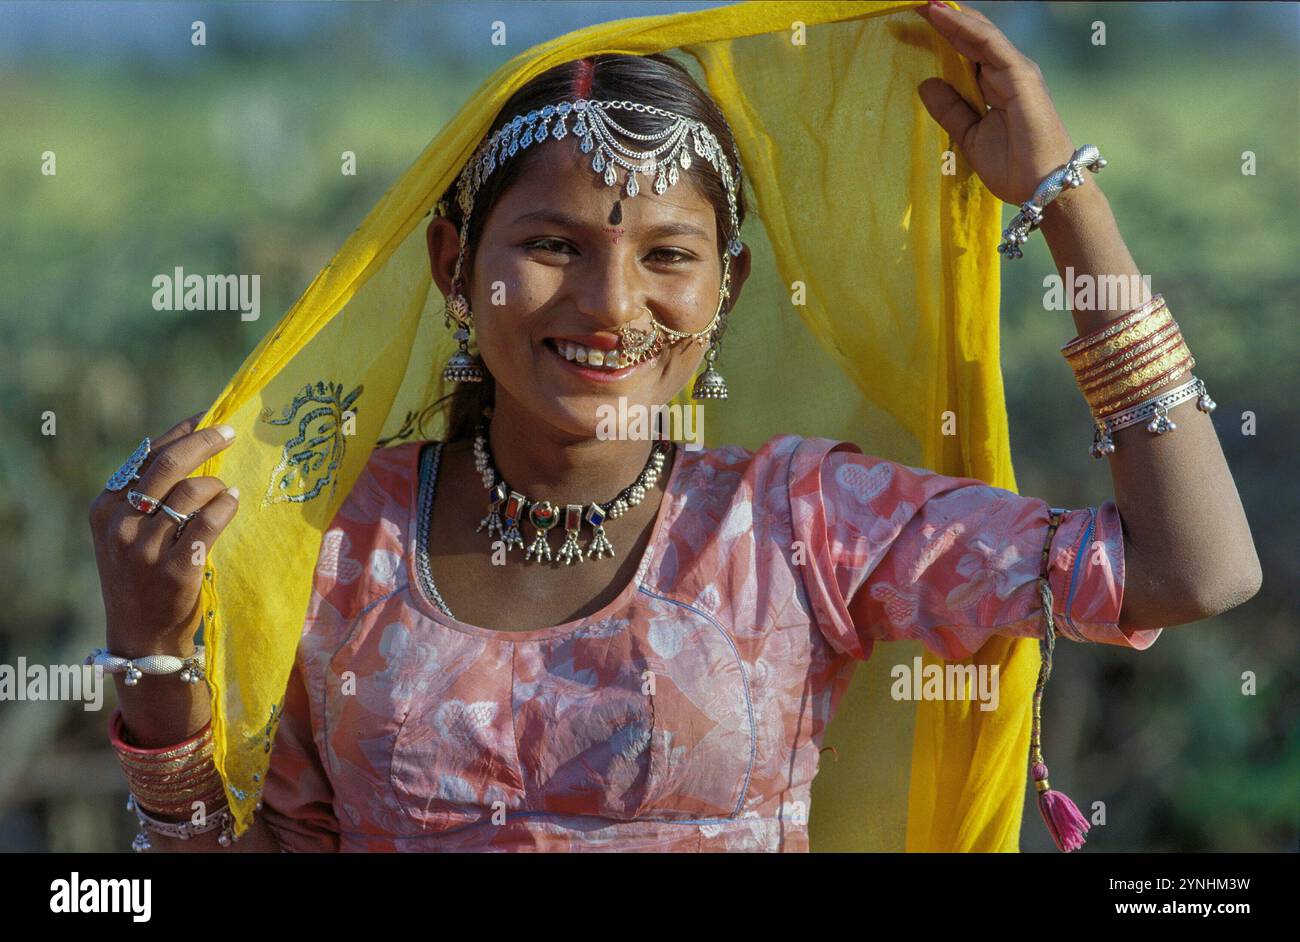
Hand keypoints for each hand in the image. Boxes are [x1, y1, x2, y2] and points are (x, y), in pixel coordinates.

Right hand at [88, 411, 238, 656]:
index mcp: (105, 508)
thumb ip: (146, 495)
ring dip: (216, 485)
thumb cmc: (141, 575)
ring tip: (227, 489)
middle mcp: (120, 526)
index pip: (145, 457)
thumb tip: (188, 444)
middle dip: (203, 442)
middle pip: (168, 466)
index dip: (179, 433)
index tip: (205, 416)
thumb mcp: (127, 533)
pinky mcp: (175, 570)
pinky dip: (225, 506)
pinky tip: (232, 502)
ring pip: (191, 493)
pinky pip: (208, 523)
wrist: (142, 636)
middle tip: (230, 432)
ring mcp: (146, 549)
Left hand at [914, 2, 1077, 205]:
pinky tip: (940, 14)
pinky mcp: (1020, 75)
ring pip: (978, 33)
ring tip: (924, 1)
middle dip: (945, 17)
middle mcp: (1007, 70)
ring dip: (950, 15)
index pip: (966, 49)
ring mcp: (1015, 70)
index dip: (942, 32)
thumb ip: (950, 109)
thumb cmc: (1013, 167)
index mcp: (995, 84)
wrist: (1042, 187)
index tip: (914, 18)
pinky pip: (988, 44)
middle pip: (972, 35)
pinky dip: (963, 27)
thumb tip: (925, 84)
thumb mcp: (969, 136)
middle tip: (917, 1)